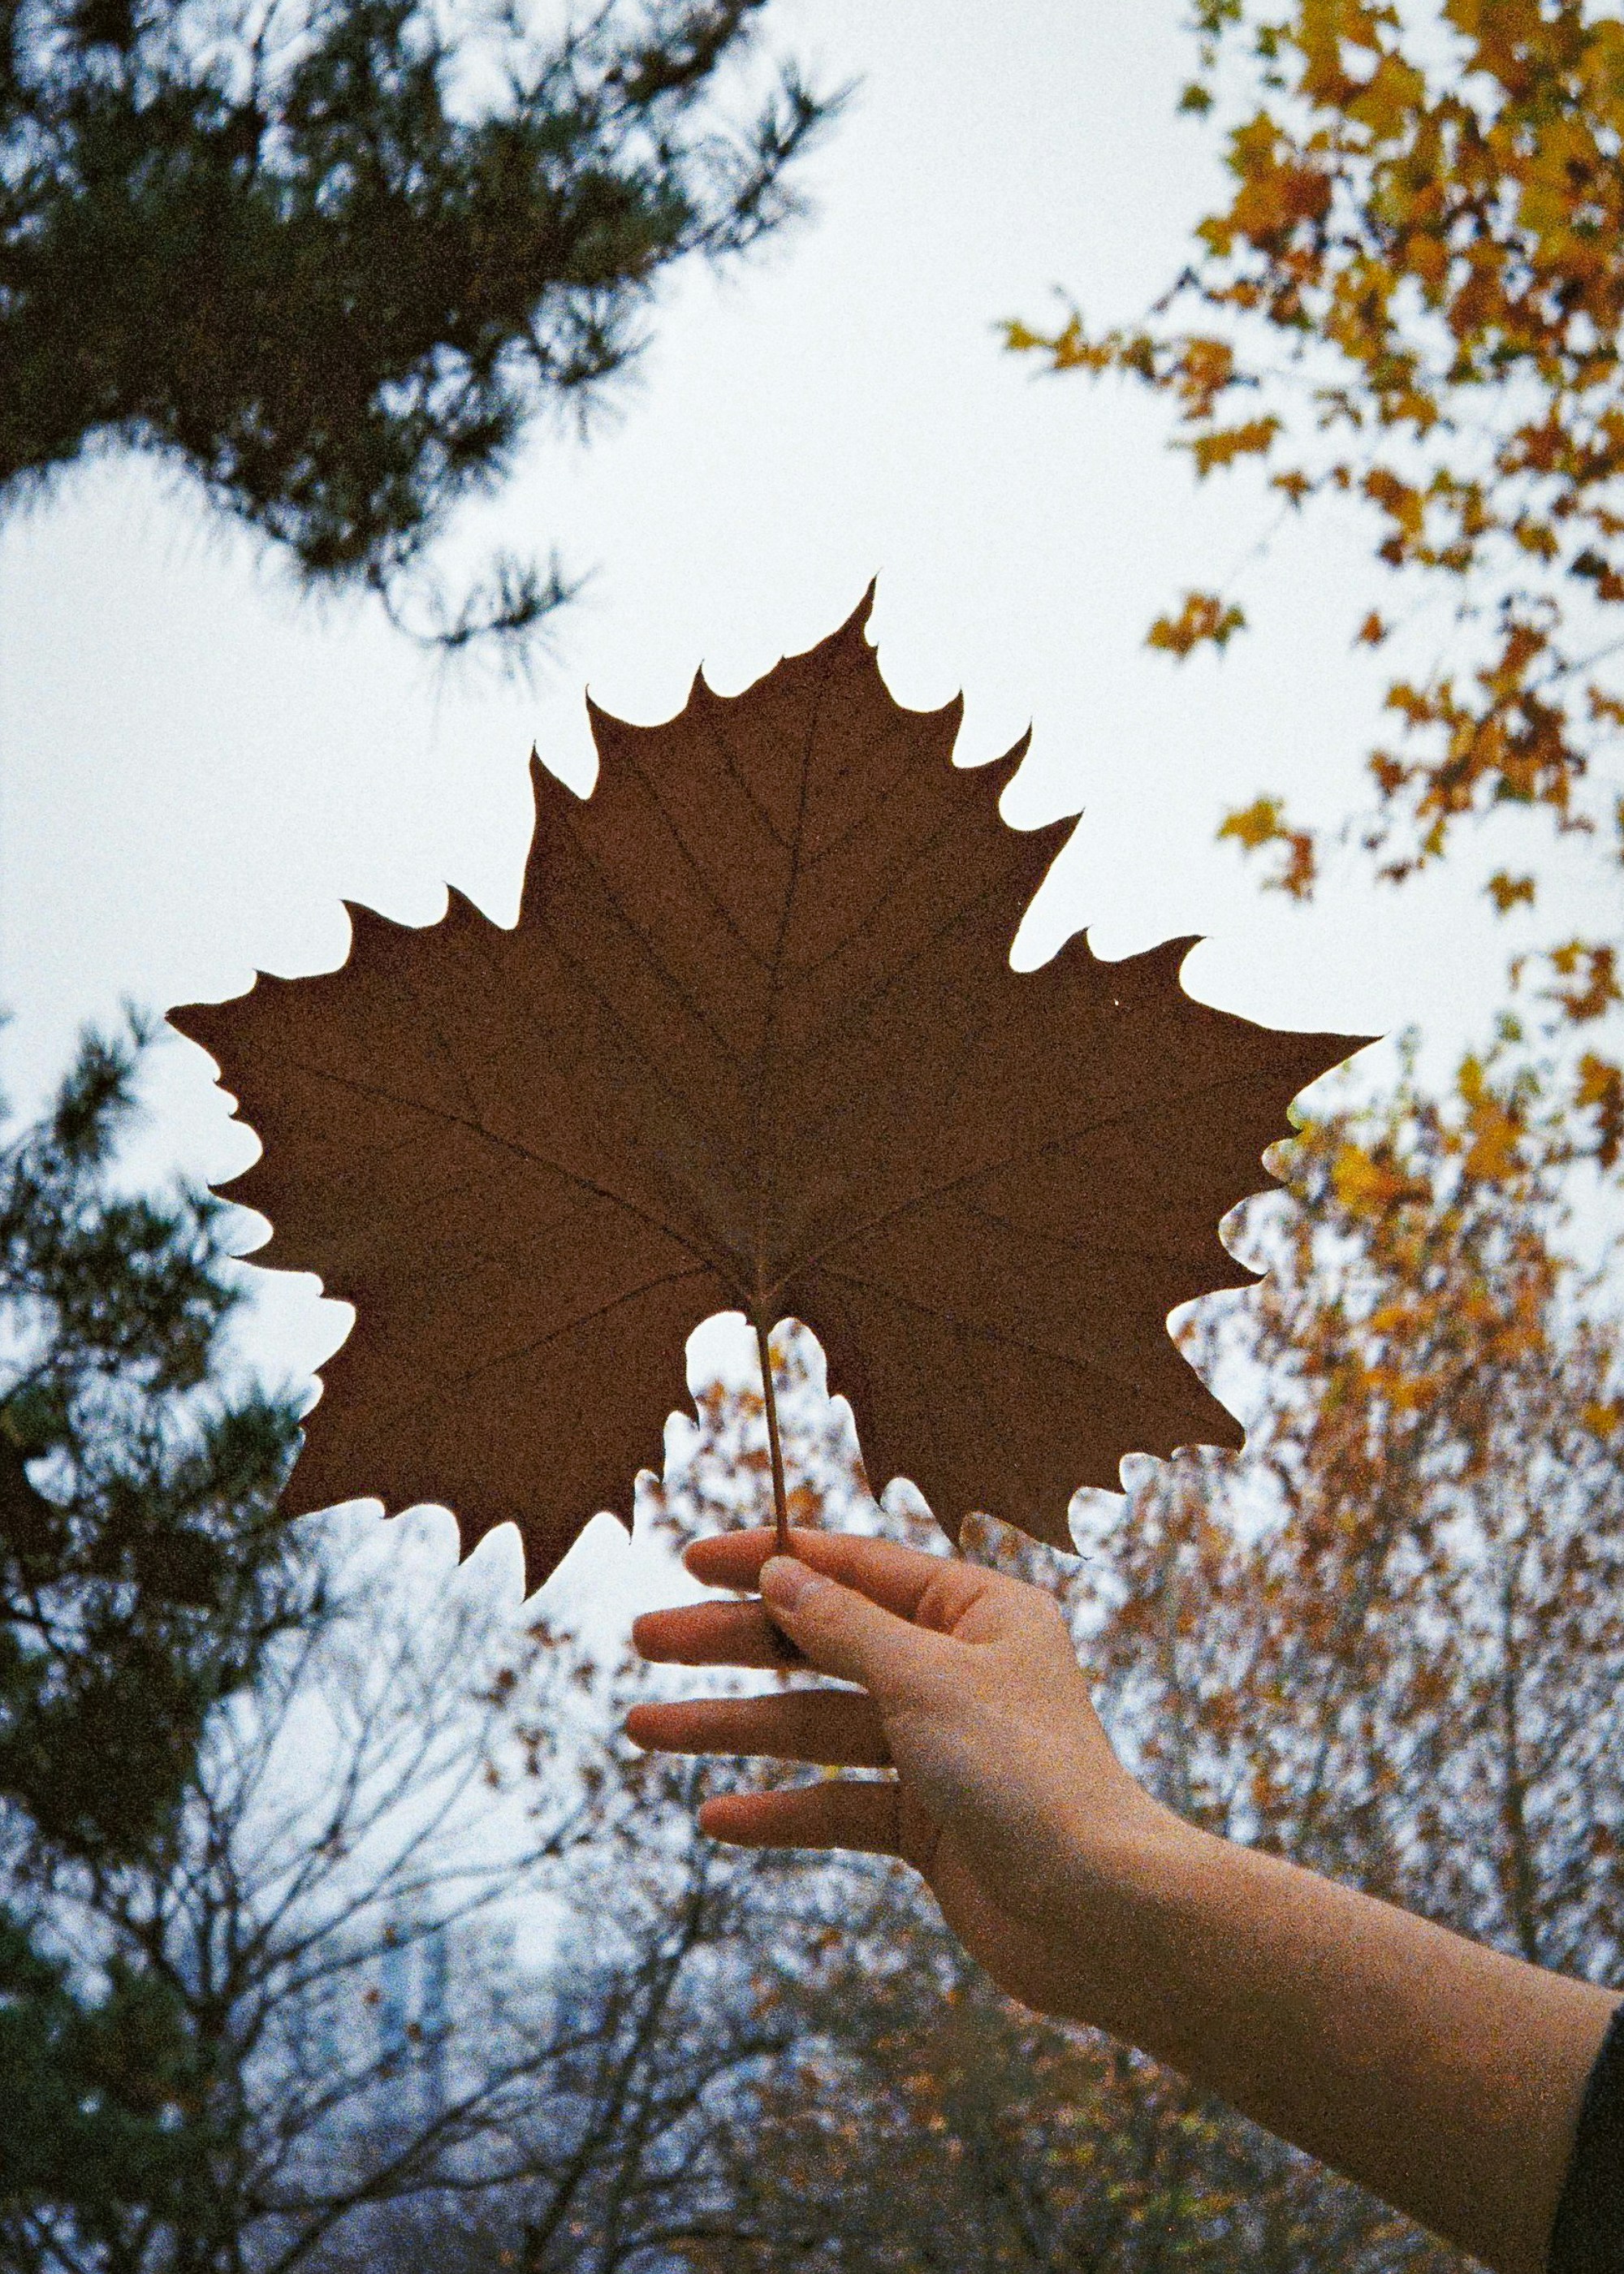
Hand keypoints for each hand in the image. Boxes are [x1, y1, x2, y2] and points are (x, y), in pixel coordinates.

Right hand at [627, 1526, 1177, 2021]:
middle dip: (733, 1644)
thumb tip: (779, 1571)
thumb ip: (842, 1628)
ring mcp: (941, 1749)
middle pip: (823, 1645)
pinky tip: (717, 1817)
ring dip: (734, 1728)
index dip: (771, 1560)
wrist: (1100, 1914)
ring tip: (643, 1729)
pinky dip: (781, 1811)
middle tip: (644, 1639)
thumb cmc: (1030, 1776)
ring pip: (818, 1726)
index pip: (855, 1567)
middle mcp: (958, 1670)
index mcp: (978, 1611)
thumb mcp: (925, 1680)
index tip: (692, 1559)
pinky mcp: (929, 1824)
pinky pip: (839, 1805)